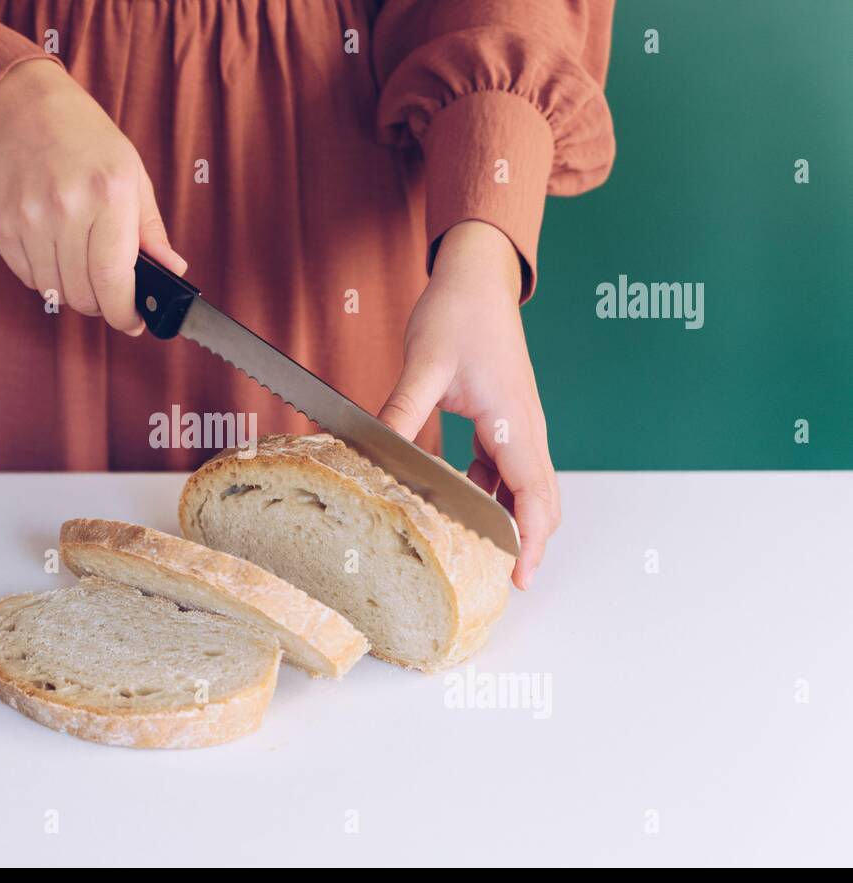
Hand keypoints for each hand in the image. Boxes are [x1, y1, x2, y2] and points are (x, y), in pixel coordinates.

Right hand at [0, 60, 186, 333]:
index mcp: (108, 194)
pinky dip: (44, 274)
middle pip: (83, 294)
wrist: (19, 102)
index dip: (125, 314)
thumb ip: (151, 231)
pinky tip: (52, 247)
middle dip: (102, 303)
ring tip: (80, 261)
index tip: (133, 322)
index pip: (113, 280)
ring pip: (54, 291)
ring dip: (73, 289)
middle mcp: (65, 207)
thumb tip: (173, 273)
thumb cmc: (83, 137)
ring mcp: (26, 217)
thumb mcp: (131, 174)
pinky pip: (27, 276)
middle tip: (109, 290)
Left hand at [378, 220, 560, 588]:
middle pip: (540, 500)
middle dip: (525, 541)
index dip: (531, 542)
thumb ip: (402, 412)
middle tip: (497, 578)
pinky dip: (488, 490)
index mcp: (515, 420)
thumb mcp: (425, 365)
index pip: (535, 496)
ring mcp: (518, 423)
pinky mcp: (504, 417)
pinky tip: (453, 497)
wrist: (478, 275)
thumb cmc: (460, 312)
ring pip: (523, 486)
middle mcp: (526, 426)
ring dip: (505, 517)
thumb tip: (371, 452)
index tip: (520, 578)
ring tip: (474, 549)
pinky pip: (504, 466)